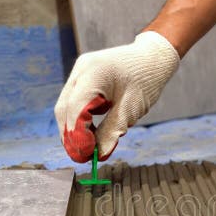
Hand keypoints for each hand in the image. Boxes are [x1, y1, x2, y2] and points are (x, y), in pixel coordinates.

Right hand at [54, 31, 178, 162]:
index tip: (86, 155)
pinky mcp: (82, 77)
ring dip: (73, 129)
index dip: (78, 135)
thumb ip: (112, 131)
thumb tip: (99, 155)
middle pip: (65, 109)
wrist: (151, 58)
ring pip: (66, 106)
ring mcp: (79, 72)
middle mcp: (81, 70)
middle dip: (71, 135)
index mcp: (94, 73)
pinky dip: (79, 119)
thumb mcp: (131, 110)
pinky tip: (89, 133)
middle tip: (82, 157)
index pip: (76, 109)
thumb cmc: (145, 81)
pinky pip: (73, 101)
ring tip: (87, 149)